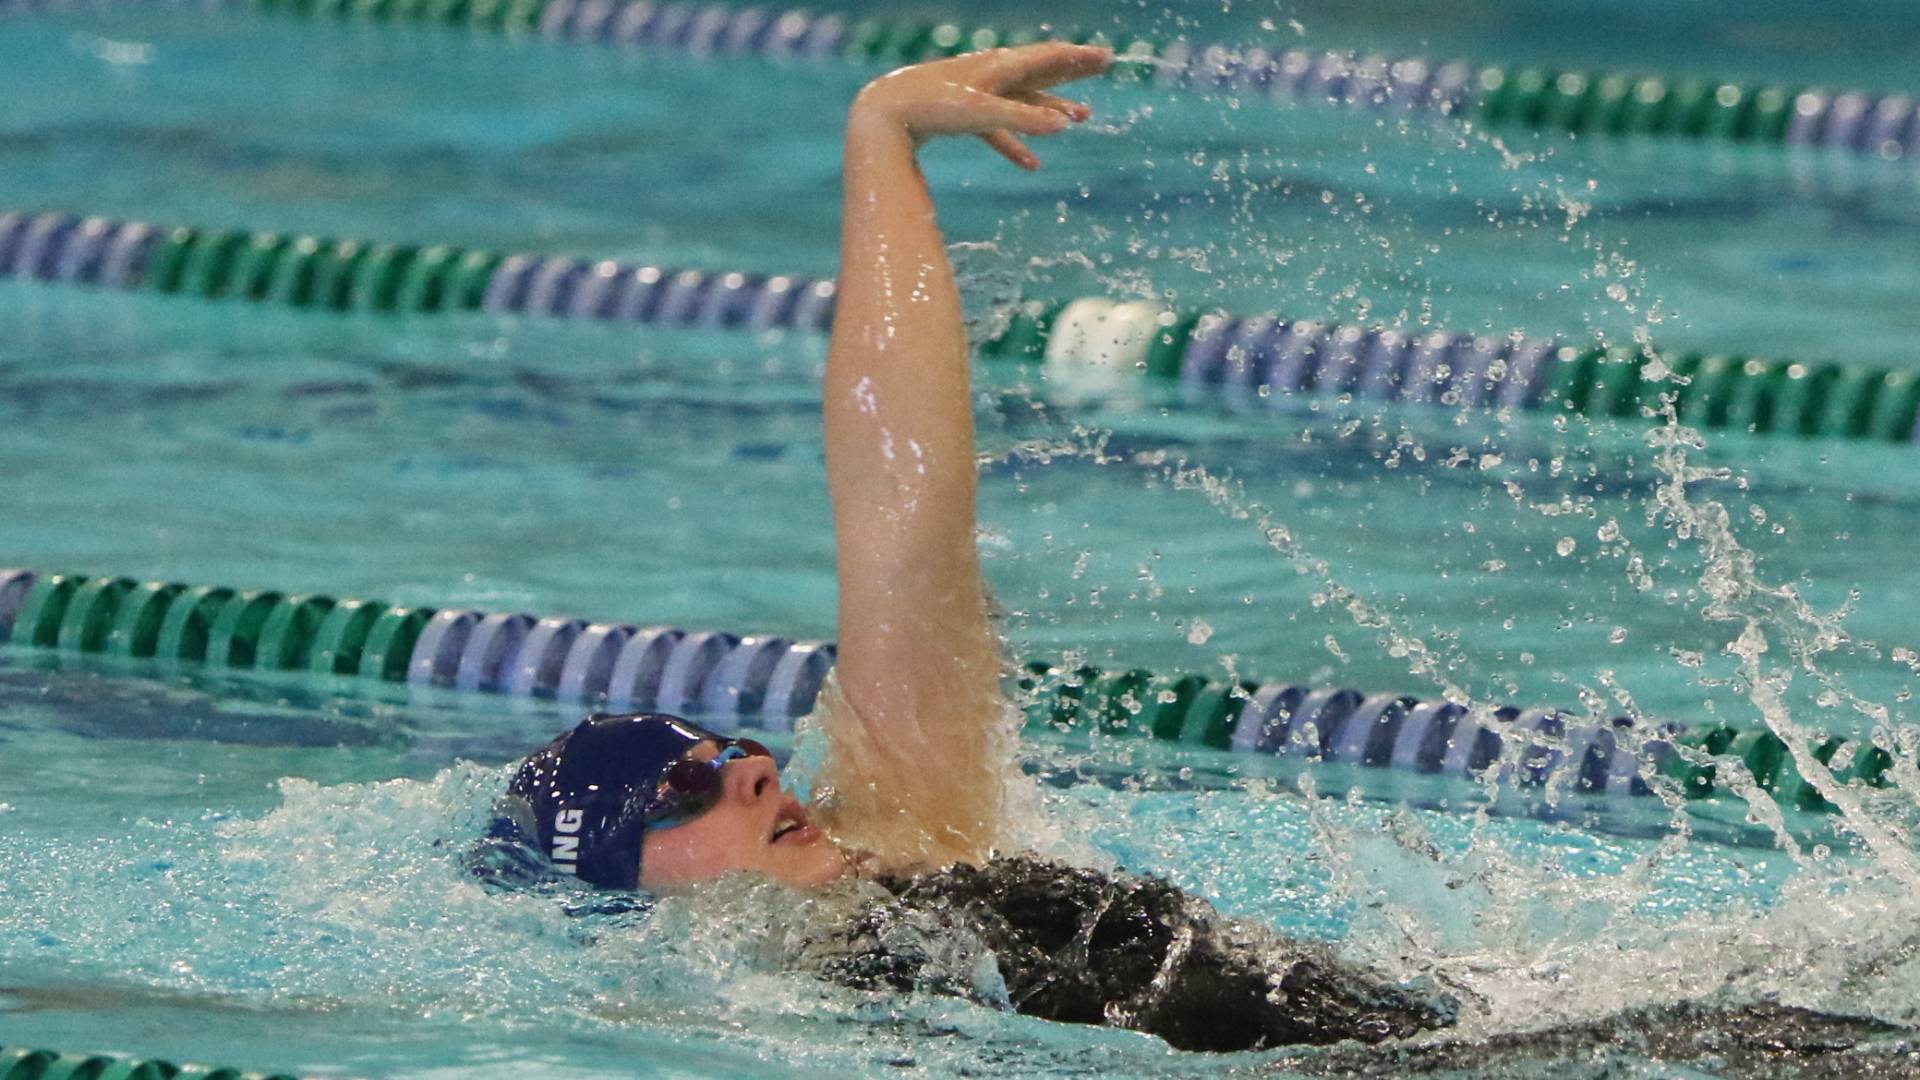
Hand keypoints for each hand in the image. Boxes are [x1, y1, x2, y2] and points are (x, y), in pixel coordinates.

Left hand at [851, 42, 1112, 169]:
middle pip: (1040, 71)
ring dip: (1051, 109)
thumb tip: (1065, 125)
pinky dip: (1015, 145)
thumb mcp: (981, 114)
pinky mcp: (962, 116)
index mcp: (998, 67)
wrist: (883, 115)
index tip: (1106, 56)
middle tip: (1103, 65)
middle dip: (1071, 71)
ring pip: (1023, 100)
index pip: (1046, 58)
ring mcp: (976, 94)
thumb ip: (1023, 121)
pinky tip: (1032, 165)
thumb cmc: (930, 108)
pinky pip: (997, 130)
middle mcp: (990, 75)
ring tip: (1081, 117)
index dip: (1078, 58)